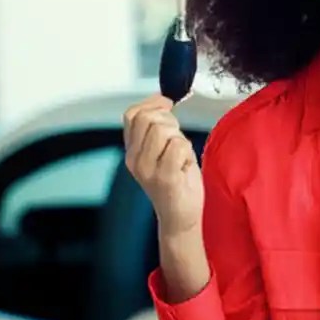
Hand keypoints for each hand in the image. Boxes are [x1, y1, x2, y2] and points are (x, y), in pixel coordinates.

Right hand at [123, 94, 203, 237]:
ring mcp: (148, 169)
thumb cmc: (177, 182)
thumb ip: (157, 128)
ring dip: (179, 138)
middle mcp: (134, 160)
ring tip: (181, 157)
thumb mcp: (162, 151)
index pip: (132, 114)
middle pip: (148, 118)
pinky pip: (178, 146)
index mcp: (132, 152)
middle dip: (169, 121)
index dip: (152, 104)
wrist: (180, 218)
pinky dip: (187, 152)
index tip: (167, 105)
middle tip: (177, 140)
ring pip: (163, 130)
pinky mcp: (165, 177)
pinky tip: (185, 167)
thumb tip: (161, 101)